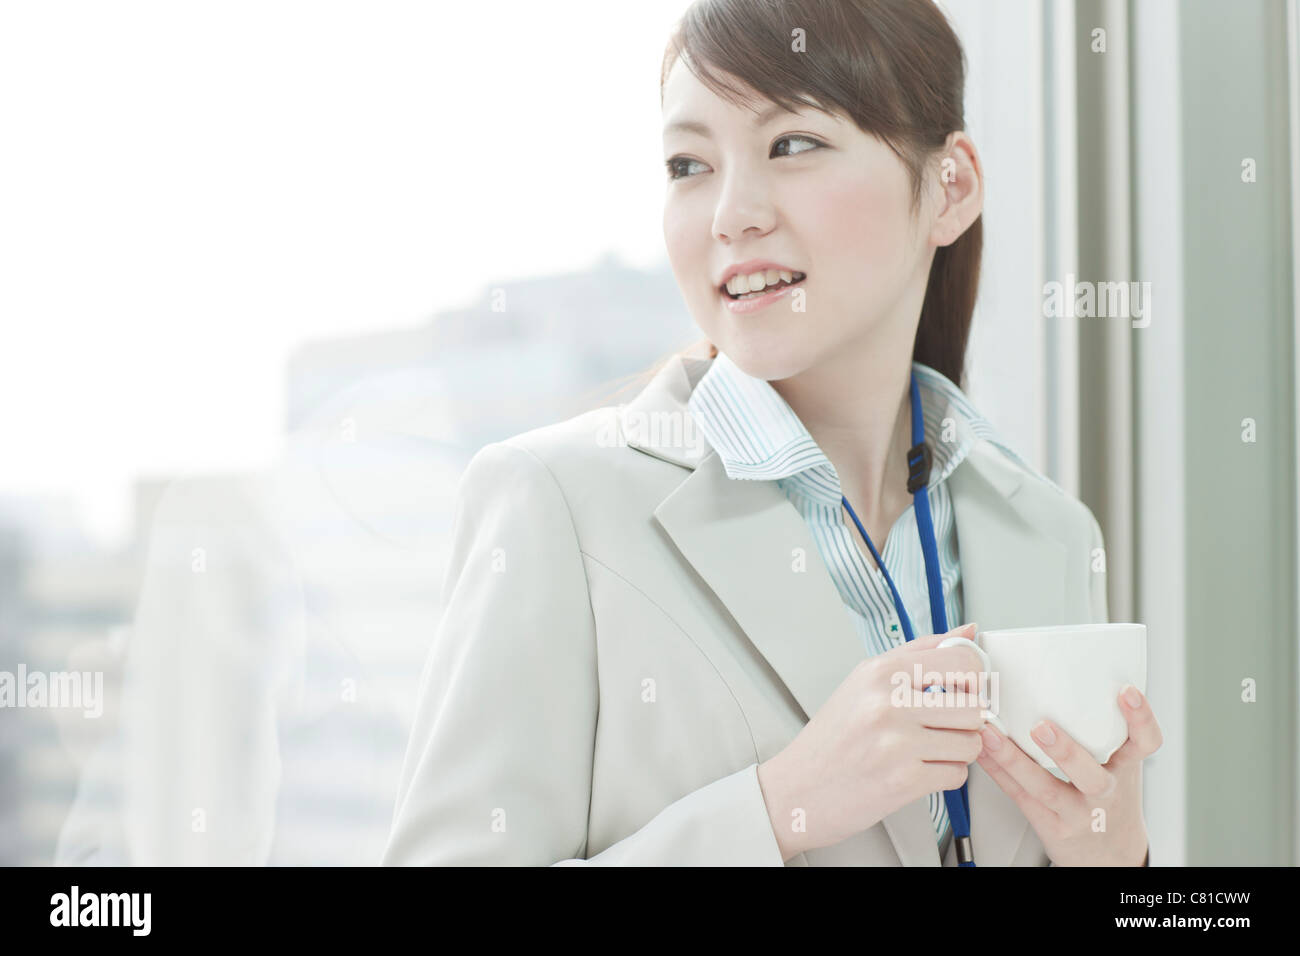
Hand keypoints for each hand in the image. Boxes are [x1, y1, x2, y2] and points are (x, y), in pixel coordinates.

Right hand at [758, 622, 989, 861]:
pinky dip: (944, 776)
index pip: (960, 660)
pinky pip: (957, 774)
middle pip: (973, 707)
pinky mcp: (904, 780)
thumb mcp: (865, 681)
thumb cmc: (832, 737)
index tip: (965, 690)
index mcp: (880, 671)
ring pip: (971, 743)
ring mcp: (897, 742)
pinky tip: (918, 770)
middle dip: (966, 723)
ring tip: (928, 750)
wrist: (797, 789)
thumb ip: (920, 652)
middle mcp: (888, 702)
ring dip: (957, 751)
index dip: (973, 679)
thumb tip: (968, 632)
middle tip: (942, 727)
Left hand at [975, 684, 1161, 865]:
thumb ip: (1104, 731)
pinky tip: (981, 751)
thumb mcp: (1120, 768)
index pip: (1145, 744)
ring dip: (1013, 759)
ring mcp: (1077, 813)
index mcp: (1125, 770)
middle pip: (1091, 776)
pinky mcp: (1049, 825)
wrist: (1109, 856)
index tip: (1126, 691)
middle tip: (1042, 726)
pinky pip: (1019, 796)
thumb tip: (1071, 673)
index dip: (1141, 718)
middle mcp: (1104, 793)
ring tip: (990, 733)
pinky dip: (997, 771)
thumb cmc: (1108, 799)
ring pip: (1044, 789)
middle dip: (1066, 751)